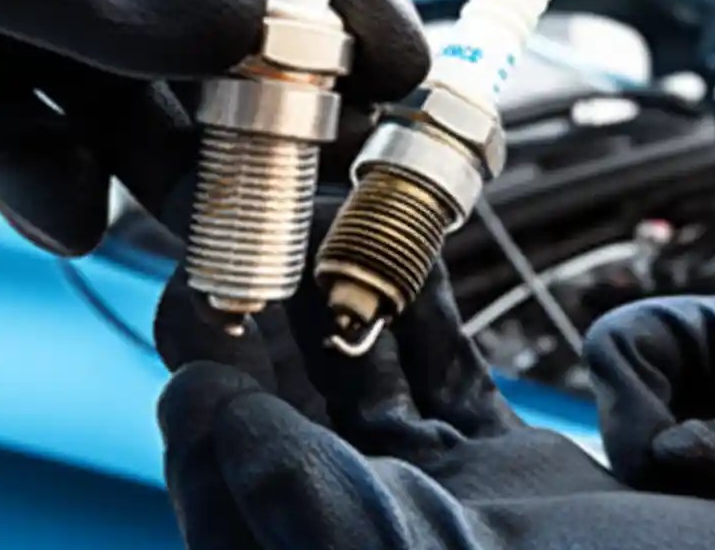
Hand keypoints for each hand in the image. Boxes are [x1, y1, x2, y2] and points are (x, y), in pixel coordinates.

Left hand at [0, 0, 427, 255]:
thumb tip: (243, 23)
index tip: (389, 59)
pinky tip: (69, 212)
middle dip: (268, 102)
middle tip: (307, 175)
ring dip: (183, 170)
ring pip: (144, 83)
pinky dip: (61, 184)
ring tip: (212, 233)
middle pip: (224, 2)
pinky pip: (46, 129)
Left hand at [151, 199, 714, 549]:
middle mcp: (398, 547)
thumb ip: (315, 513)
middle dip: (272, 312)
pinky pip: (445, 377)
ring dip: (344, 289)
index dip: (211, 379)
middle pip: (295, 418)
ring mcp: (458, 508)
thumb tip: (197, 415)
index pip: (245, 481)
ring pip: (368, 384)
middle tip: (251, 212)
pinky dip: (424, 305)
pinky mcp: (516, 473)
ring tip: (324, 199)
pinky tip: (410, 240)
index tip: (197, 279)